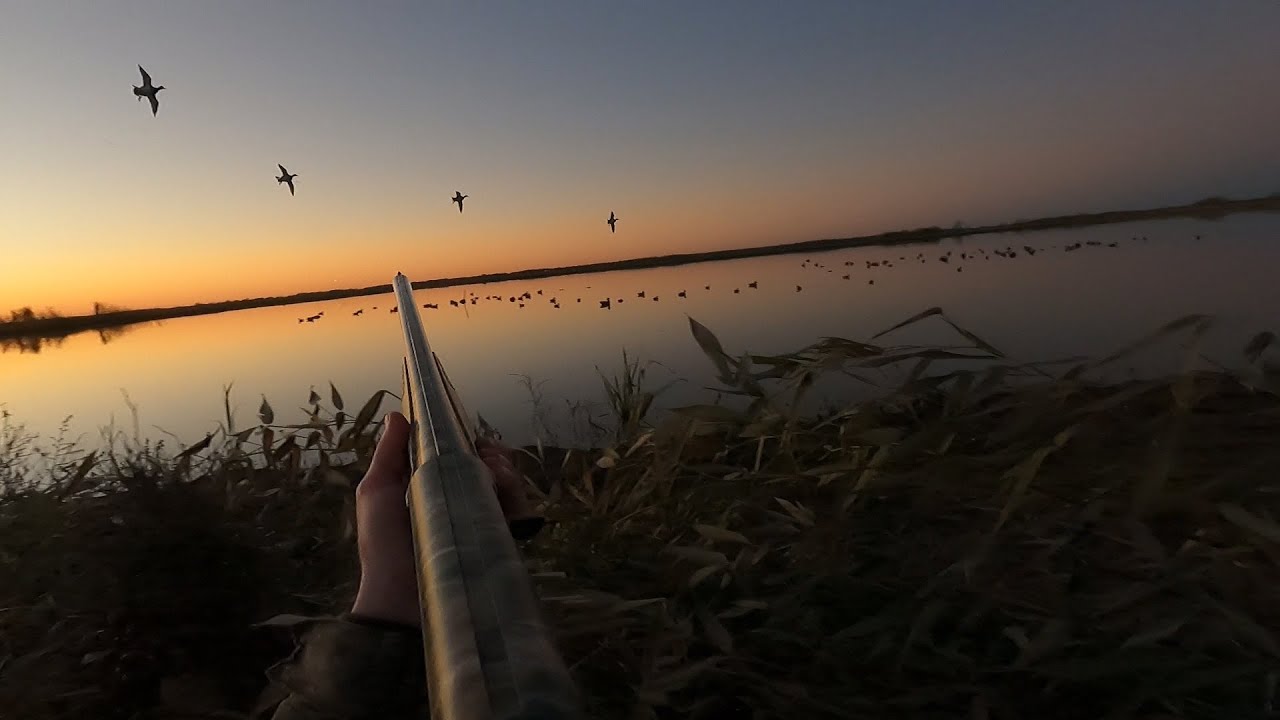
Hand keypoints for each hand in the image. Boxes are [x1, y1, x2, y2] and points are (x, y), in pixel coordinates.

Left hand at [349, 411, 536, 626]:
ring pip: (509, 481)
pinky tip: (500, 495)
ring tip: (493, 476)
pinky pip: (520, 510)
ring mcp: (482, 519)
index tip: (470, 435)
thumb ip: (388, 453)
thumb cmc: (382, 544)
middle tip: (485, 458)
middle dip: (493, 452)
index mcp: (434, 483)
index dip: (471, 439)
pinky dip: (516, 496)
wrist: (399, 597)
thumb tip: (398, 414)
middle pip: (492, 462)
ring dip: (506, 470)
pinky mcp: (498, 540)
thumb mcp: (377, 491)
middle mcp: (462, 498)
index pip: (464, 451)